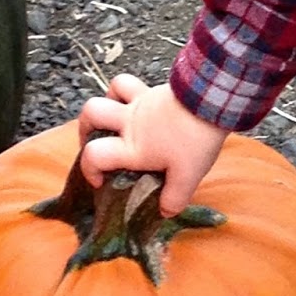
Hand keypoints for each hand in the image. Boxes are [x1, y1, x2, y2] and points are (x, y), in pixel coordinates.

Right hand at [77, 74, 228, 213]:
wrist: (211, 102)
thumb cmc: (196, 139)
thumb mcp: (188, 176)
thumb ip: (174, 197)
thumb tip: (165, 212)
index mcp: (133, 148)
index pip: (95, 156)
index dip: (89, 169)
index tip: (99, 181)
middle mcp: (129, 123)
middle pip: (91, 114)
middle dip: (85, 128)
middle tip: (95, 141)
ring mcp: (139, 103)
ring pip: (108, 92)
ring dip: (105, 104)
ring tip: (112, 118)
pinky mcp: (152, 89)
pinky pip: (129, 83)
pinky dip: (124, 91)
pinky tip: (135, 103)